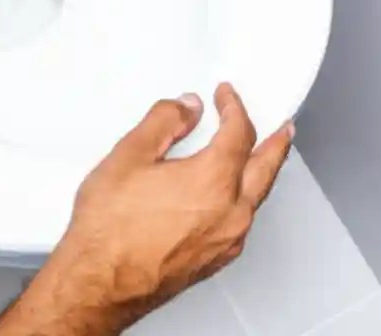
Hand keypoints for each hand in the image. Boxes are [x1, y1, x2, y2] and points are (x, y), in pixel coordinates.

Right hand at [0, 84, 293, 334]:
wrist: (99, 283)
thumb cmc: (109, 231)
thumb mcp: (128, 157)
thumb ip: (164, 122)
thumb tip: (187, 107)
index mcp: (213, 180)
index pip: (239, 132)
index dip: (234, 107)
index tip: (225, 96)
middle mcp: (230, 211)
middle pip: (266, 166)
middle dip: (275, 141)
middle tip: (281, 126)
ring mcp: (227, 239)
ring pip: (257, 196)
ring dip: (262, 171)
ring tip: (260, 157)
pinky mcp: (216, 259)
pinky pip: (243, 221)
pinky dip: (245, 199)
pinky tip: (231, 196)